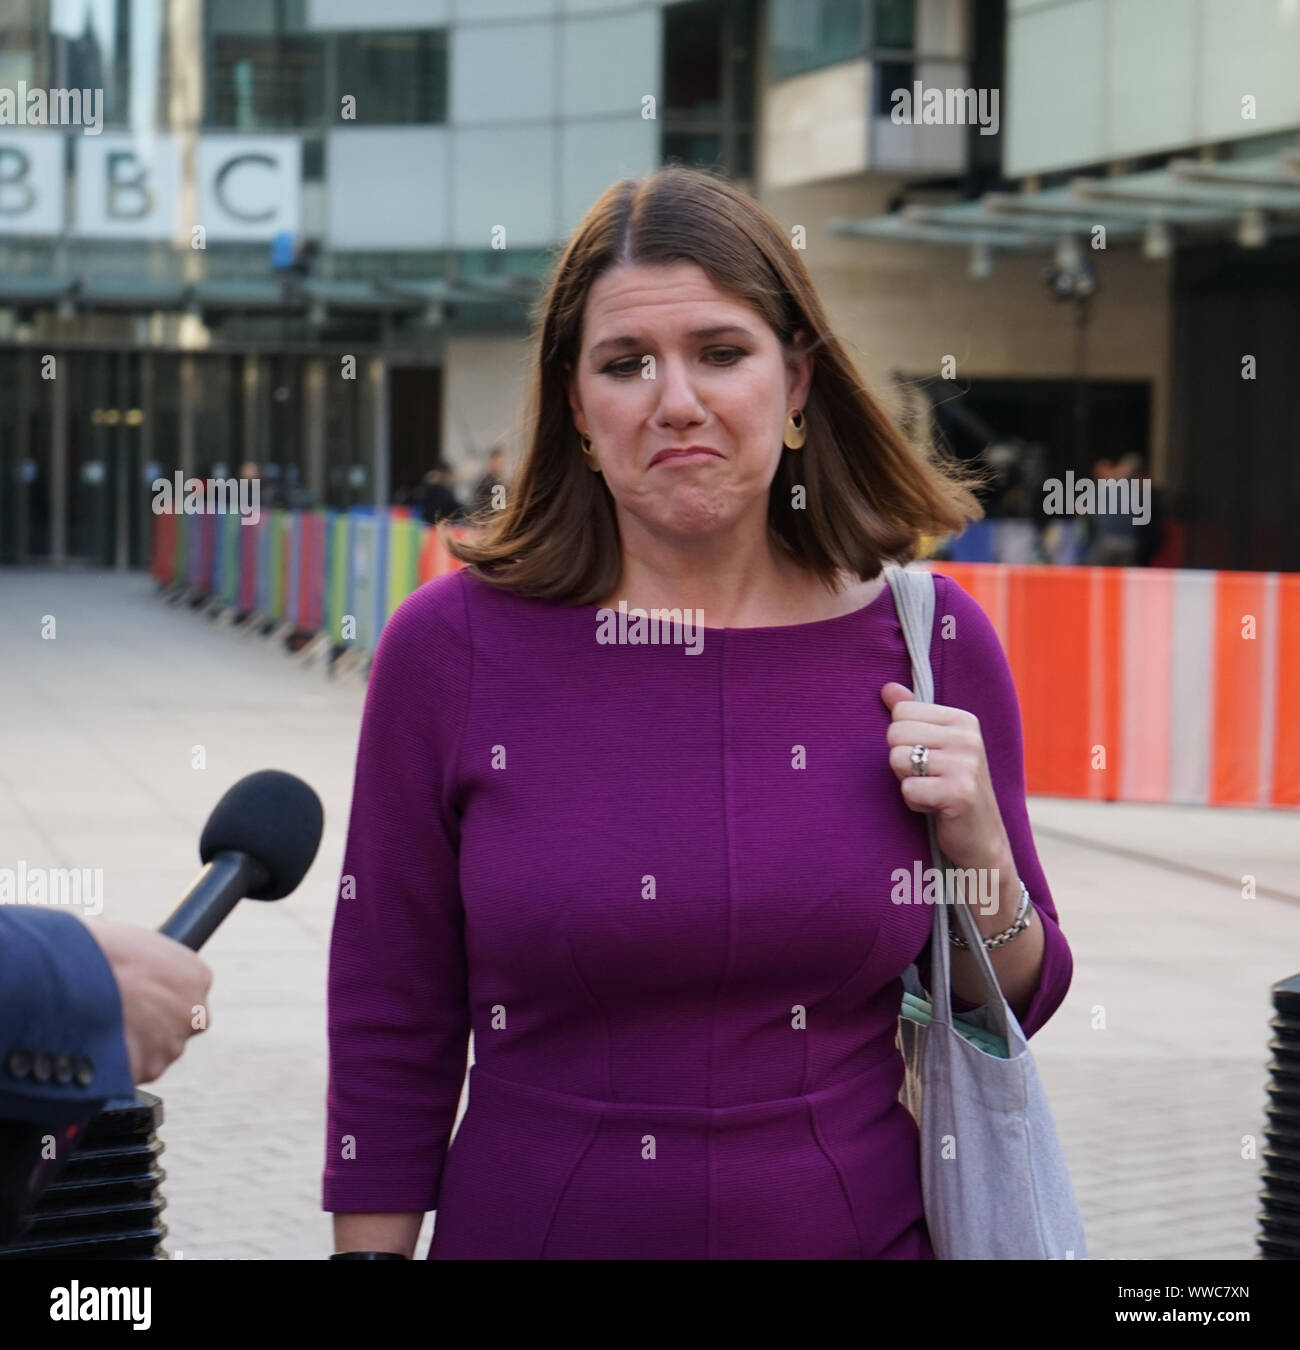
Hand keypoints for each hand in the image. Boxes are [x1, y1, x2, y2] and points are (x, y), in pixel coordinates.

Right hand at [86, 922, 212, 1084]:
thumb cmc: (100, 954)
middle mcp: (195, 1012)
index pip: (187, 993)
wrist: (77, 981)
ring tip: (103, 1030)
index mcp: (196, 976)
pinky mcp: (149, 1069)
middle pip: (179, 1025)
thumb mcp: (138, 946)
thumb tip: (142, 975)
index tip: (140, 998)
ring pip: (157, 1050)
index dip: (159, 997)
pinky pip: (135, 1070)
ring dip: (136, 1046)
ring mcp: (173, 1044)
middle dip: (155, 1025)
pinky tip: (100, 1047)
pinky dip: (120, 1065)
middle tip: (124, 1018)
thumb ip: (152, 967)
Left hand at [881, 682, 1013, 878]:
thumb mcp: (936, 746)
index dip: (903, 739)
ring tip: (931, 791)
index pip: (901, 710)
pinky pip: (908, 789)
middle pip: (895, 733)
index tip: (928, 758)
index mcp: (963, 719)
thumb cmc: (952, 789)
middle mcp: (968, 737)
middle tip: (927, 778)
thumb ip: (912, 715)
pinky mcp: (960, 792)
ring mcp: (967, 764)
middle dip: (901, 762)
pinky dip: (914, 803)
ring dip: (907, 783)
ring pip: (897, 759)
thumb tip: (887, 688)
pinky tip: (935, 808)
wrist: (982, 839)